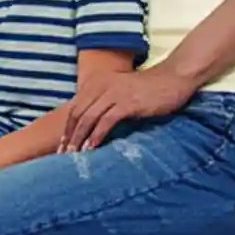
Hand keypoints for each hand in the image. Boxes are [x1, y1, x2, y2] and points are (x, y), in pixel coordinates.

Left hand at [60, 65, 197, 152]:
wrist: (172, 79)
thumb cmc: (146, 89)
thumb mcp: (118, 92)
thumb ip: (103, 103)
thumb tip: (88, 127)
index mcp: (96, 83)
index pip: (75, 108)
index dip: (67, 128)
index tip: (62, 145)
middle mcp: (101, 85)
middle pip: (78, 114)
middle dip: (70, 136)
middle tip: (63, 154)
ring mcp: (114, 93)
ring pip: (89, 118)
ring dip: (80, 138)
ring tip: (74, 155)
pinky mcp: (127, 102)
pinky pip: (106, 121)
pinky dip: (97, 135)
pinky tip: (92, 148)